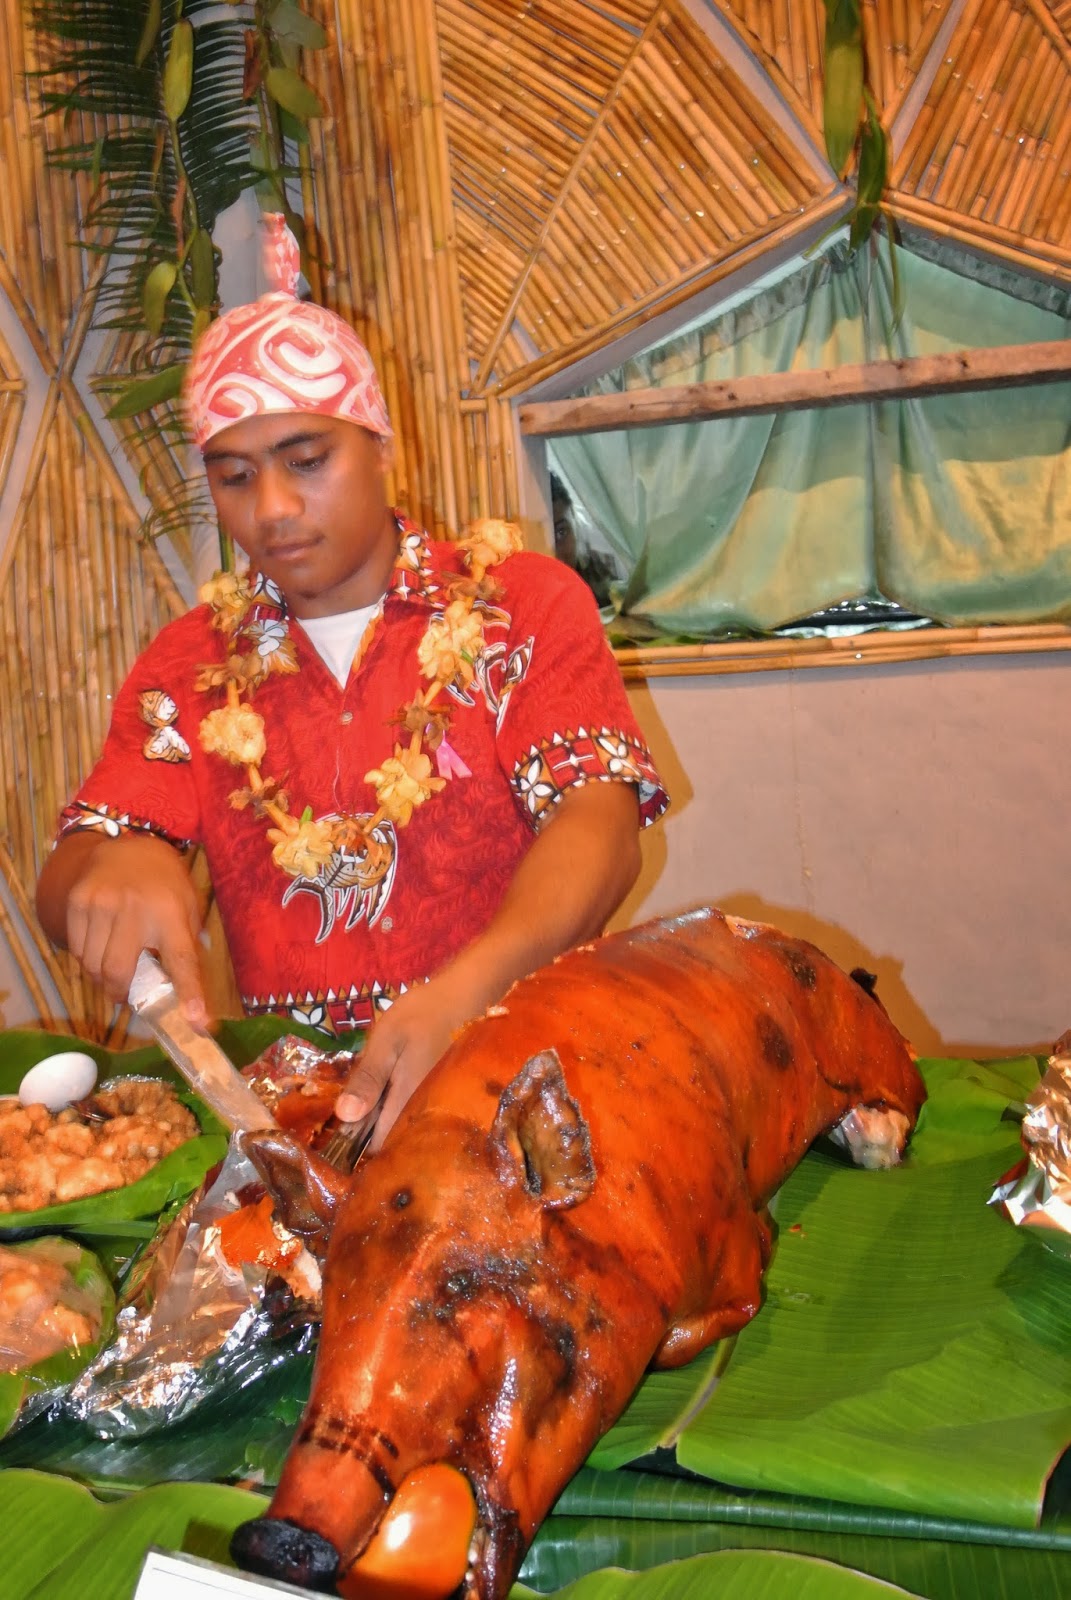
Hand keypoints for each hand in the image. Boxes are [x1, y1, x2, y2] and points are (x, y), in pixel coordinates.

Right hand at [63, 834, 206, 1023]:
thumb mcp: (187, 906)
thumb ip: (185, 945)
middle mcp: (135, 908)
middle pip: (119, 972)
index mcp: (171, 912)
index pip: (182, 960)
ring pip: (93, 967)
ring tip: (115, 967)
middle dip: (122, 994)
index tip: (198, 1023)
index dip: (189, 994)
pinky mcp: (78, 902)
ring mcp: (101, 904)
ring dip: (103, 980)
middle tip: (127, 996)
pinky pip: (77, 952)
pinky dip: (88, 962)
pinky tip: (100, 948)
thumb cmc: (165, 884)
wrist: (128, 845)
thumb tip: (188, 996)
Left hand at [335, 979, 473, 1150]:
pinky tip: (398, 1090)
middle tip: (363, 1101)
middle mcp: (429, 1114)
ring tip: (380, 1094)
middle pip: (396, 1144)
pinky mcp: (447, 1101)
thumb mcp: (385, 1041)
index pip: (379, 1145)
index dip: (357, 1139)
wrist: (463, 999)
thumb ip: (367, 1078)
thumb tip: (344, 1116)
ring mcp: (442, 1110)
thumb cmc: (421, 1016)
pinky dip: (406, 1111)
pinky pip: (421, 1119)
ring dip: (390, 1121)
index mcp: (410, 1103)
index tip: (344, 1123)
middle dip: (375, 1131)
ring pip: (408, 1132)